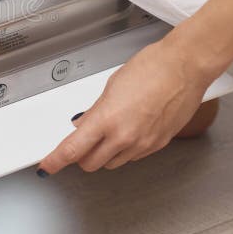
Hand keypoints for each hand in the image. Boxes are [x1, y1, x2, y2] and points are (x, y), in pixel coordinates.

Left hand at [38, 36, 218, 173]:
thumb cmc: (152, 68)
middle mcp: (124, 136)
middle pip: (90, 163)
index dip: (56, 160)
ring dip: (103, 154)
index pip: (73, 149)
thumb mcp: (111, 87)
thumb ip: (95, 112)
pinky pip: (132, 157)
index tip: (47, 165)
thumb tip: (83, 125)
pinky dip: (124, 150)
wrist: (185, 68)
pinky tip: (127, 132)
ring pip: (111, 163)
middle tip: (79, 142)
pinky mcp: (157, 145)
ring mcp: (142, 144)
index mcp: (107, 119)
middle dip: (80, 156)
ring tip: (107, 133)